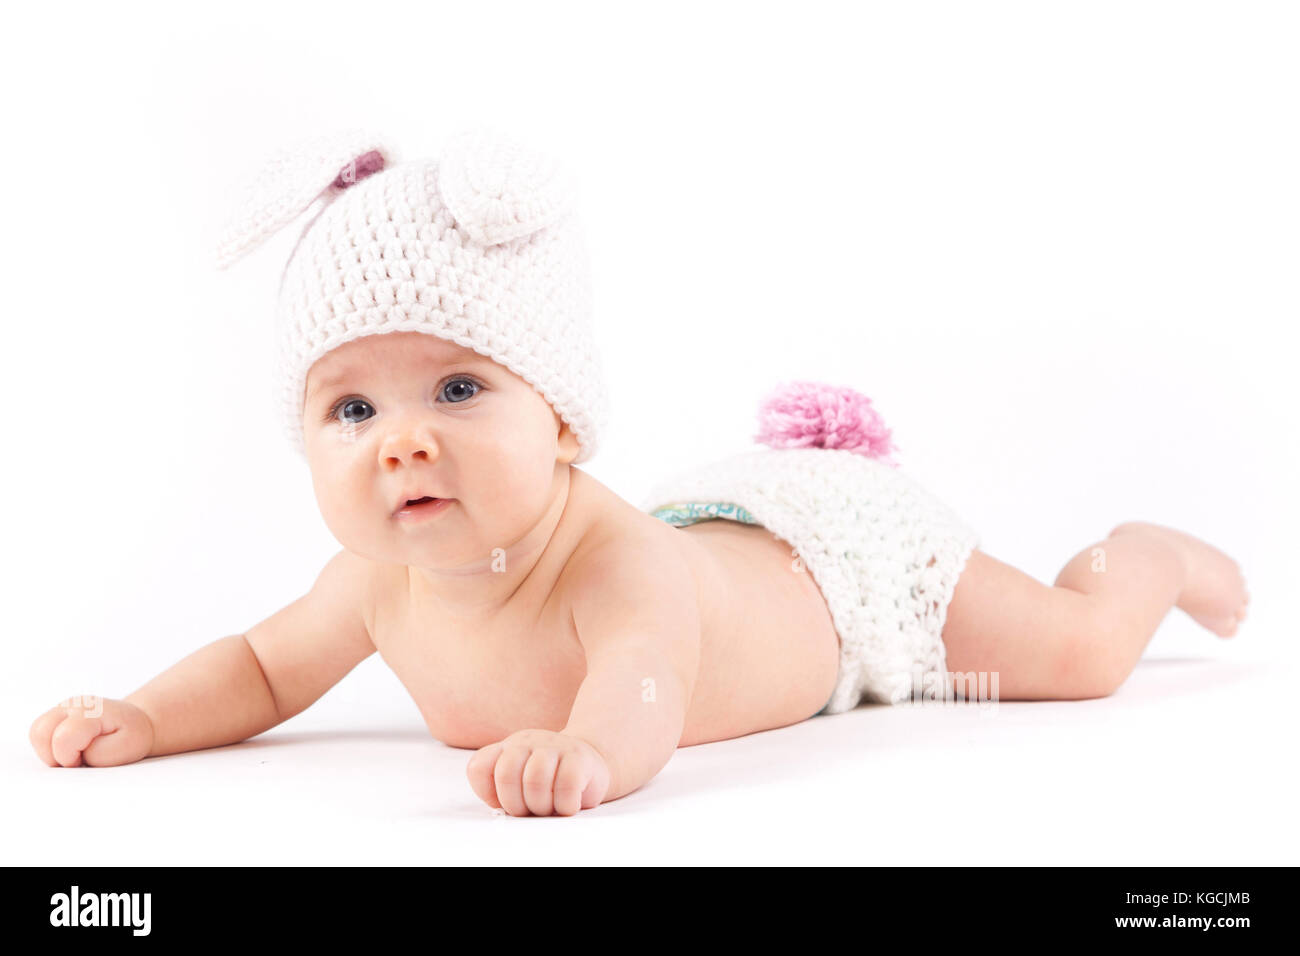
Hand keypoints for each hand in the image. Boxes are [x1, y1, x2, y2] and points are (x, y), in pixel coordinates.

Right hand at [29, 696, 154, 767]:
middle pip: (40, 732)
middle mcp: (73, 704)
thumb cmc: (132, 735)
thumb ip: (99, 753)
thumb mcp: (127, 747)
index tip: (85, 760)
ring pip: (36, 733)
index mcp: (91, 711)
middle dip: (54, 754)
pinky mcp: (56, 714)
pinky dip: (48, 746)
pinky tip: (69, 748)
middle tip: (78, 758)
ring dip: (49, 751)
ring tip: (74, 753)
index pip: (62, 738)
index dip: (69, 758)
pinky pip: (38, 734)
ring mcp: (62, 707)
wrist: (135, 723)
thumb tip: (75, 756)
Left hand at [466, 729, 611, 816]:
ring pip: (535, 779)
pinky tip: (569, 804)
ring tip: (551, 808)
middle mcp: (527, 742)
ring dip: (541, 805)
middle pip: (506, 774)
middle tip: (530, 810)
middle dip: (516, 804)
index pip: (479, 767)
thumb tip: (500, 814)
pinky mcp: (579, 757)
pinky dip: (565, 805)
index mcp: (507, 749)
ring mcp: (554, 745)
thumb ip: (502, 792)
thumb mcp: (519, 785)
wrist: (590, 765)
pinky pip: (566, 785)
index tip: (503, 803)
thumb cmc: (549, 783)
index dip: (488, 793)